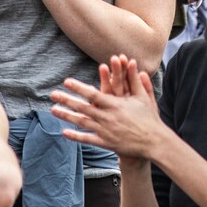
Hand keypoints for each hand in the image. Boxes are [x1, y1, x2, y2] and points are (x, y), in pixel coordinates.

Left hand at [51, 55, 168, 158]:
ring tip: (53, 110)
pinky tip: (64, 132)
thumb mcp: (144, 97)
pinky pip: (88, 139)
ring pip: (82, 123)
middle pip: (83, 108)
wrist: (154, 142)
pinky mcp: (106, 143)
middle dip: (66, 100)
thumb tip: (134, 62)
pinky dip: (76, 136)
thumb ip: (136, 80)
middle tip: (53, 94)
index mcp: (116, 105)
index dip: (79, 88)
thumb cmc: (149, 118)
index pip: (93, 94)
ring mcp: (106, 131)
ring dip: (66, 116)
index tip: (66, 82)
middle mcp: (108, 117)